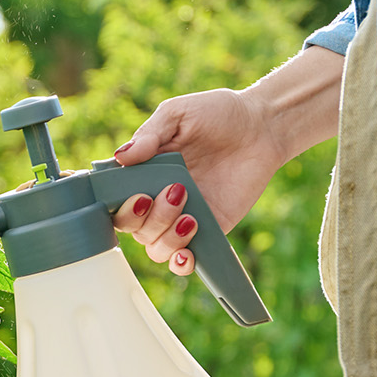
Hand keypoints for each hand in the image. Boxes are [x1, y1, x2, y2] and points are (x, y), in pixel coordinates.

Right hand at [109, 45, 342, 276]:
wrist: (262, 126)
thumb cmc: (218, 113)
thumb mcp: (178, 113)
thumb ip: (149, 134)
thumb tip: (120, 157)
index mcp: (142, 173)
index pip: (115, 202)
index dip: (117, 207)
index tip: (137, 196)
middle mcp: (156, 199)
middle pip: (133, 228)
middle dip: (149, 218)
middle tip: (177, 190)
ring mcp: (181, 216)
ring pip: (155, 247)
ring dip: (167, 236)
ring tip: (191, 215)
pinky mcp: (208, 229)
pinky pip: (185, 259)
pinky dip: (181, 264)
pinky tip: (188, 254)